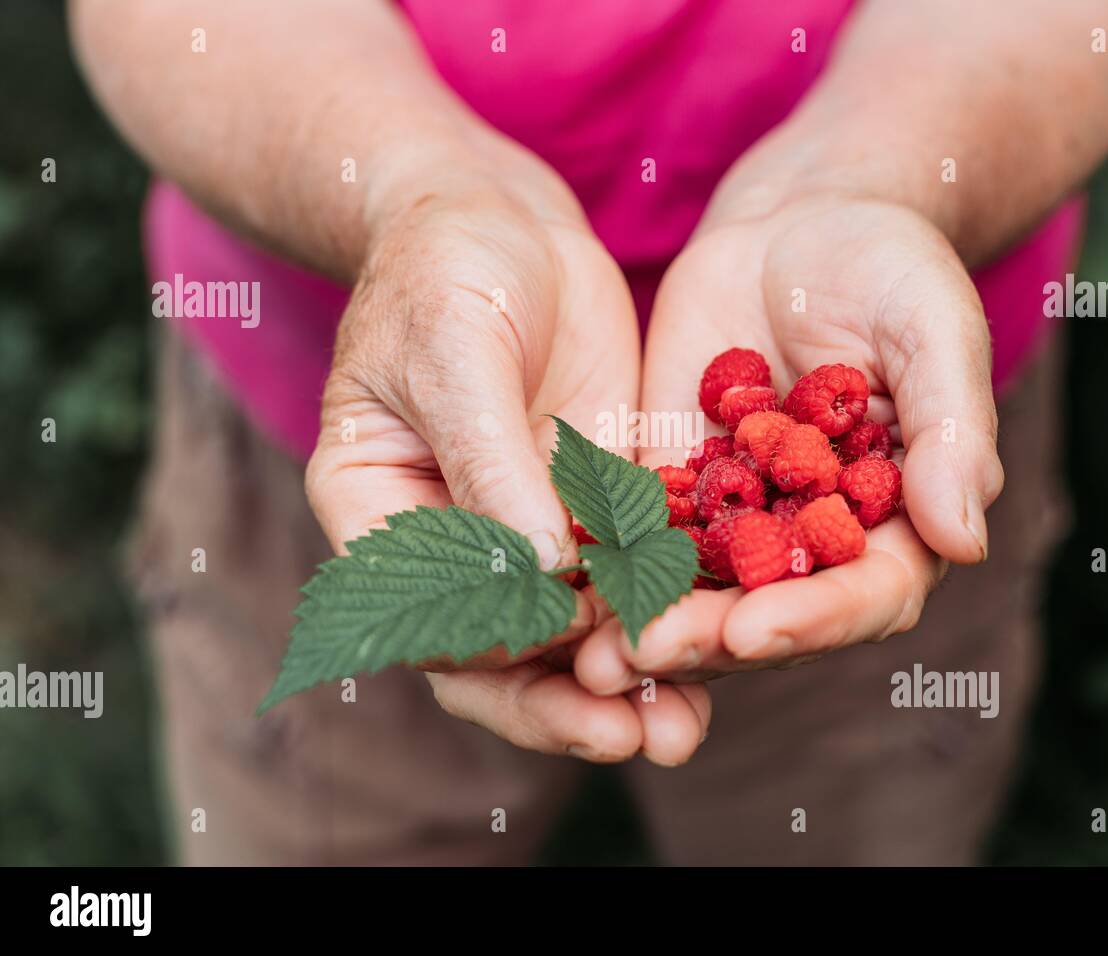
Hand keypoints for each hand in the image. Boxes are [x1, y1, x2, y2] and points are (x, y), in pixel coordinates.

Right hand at [306, 178, 709, 764]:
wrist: (506, 221)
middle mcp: (452, 548)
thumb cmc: (447, 267)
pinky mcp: (593, 511)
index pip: (424, 616)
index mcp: (380, 518)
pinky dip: (663, 620)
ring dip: (624, 682)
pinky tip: (716, 651)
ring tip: (684, 727)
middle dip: (563, 703)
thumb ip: (488, 462)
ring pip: (568, 636)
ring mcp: (526, 534)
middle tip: (635, 738)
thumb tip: (536, 574)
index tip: (563, 638)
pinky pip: (625, 583)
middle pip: (496, 658)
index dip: (492, 643)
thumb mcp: (453, 351)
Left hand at [573, 195, 1003, 691]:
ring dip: (648, 622)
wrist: (799, 223)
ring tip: (594, 649)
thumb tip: (963, 539)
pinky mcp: (677, 485)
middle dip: (709, 640)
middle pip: (770, 613)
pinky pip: (640, 531)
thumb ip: (951, 431)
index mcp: (897, 521)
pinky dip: (608, 560)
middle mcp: (817, 538)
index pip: (867, 595)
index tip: (753, 630)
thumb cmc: (892, 268)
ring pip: (698, 590)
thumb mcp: (934, 332)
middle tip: (645, 653)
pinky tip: (563, 578)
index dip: (814, 619)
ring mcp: (742, 516)